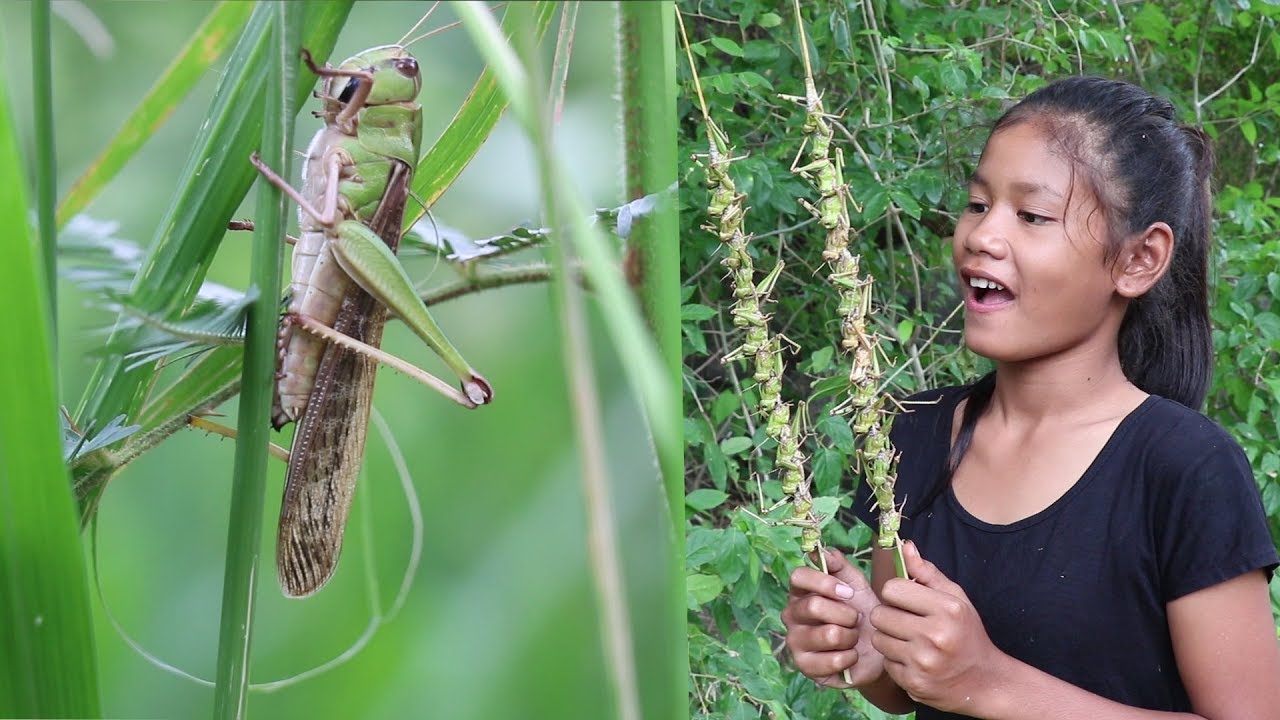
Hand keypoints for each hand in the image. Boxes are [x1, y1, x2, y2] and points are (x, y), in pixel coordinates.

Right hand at [781, 547, 883, 688]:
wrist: (876, 649)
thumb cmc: (862, 613)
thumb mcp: (855, 584)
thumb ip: (838, 564)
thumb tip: (820, 550)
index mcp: (801, 591)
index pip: (798, 576)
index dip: (825, 583)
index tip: (849, 593)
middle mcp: (792, 615)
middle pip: (814, 606)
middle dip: (846, 614)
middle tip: (856, 620)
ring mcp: (795, 641)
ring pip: (828, 634)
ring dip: (851, 637)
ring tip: (853, 638)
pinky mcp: (804, 666)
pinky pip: (832, 660)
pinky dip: (850, 658)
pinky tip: (851, 656)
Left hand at [869, 541, 1006, 712]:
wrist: (984, 681)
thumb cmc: (967, 634)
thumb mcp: (956, 599)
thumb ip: (927, 573)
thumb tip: (905, 546)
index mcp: (947, 609)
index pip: (892, 589)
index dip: (896, 593)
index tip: (907, 601)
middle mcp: (935, 635)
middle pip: (880, 614)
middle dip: (888, 616)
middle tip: (905, 622)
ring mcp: (923, 662)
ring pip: (878, 639)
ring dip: (889, 638)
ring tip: (908, 640)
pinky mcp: (914, 683)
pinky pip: (886, 663)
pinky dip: (895, 660)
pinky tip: (913, 660)